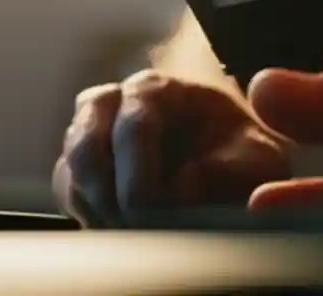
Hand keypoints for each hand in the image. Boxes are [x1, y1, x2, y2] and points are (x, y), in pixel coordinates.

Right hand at [53, 69, 289, 226]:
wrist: (232, 164)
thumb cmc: (243, 154)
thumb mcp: (255, 158)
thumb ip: (225, 170)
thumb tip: (179, 188)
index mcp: (156, 89)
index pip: (133, 126)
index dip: (139, 175)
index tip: (152, 212)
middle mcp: (114, 103)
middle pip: (86, 148)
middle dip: (110, 195)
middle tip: (135, 229)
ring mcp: (90, 133)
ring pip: (71, 173)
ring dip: (99, 210)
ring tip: (135, 233)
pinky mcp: (81, 166)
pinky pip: (68, 192)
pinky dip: (89, 215)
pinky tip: (122, 230)